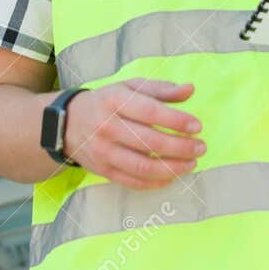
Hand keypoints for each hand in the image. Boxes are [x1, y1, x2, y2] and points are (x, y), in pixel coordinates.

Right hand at [61, 77, 204, 189]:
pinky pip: (134, 181)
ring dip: (173, 168)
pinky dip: (157, 182)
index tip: (197, 126)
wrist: (68, 123)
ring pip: (143, 166)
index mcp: (115, 101)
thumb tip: (190, 90)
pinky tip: (173, 175)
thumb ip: (161, 89)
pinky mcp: (103, 171)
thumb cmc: (108, 102)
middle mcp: (107, 127)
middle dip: (180, 147)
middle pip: (149, 142)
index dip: (176, 121)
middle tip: (201, 147)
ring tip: (192, 163)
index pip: (150, 112)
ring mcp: (104, 152)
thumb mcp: (130, 87)